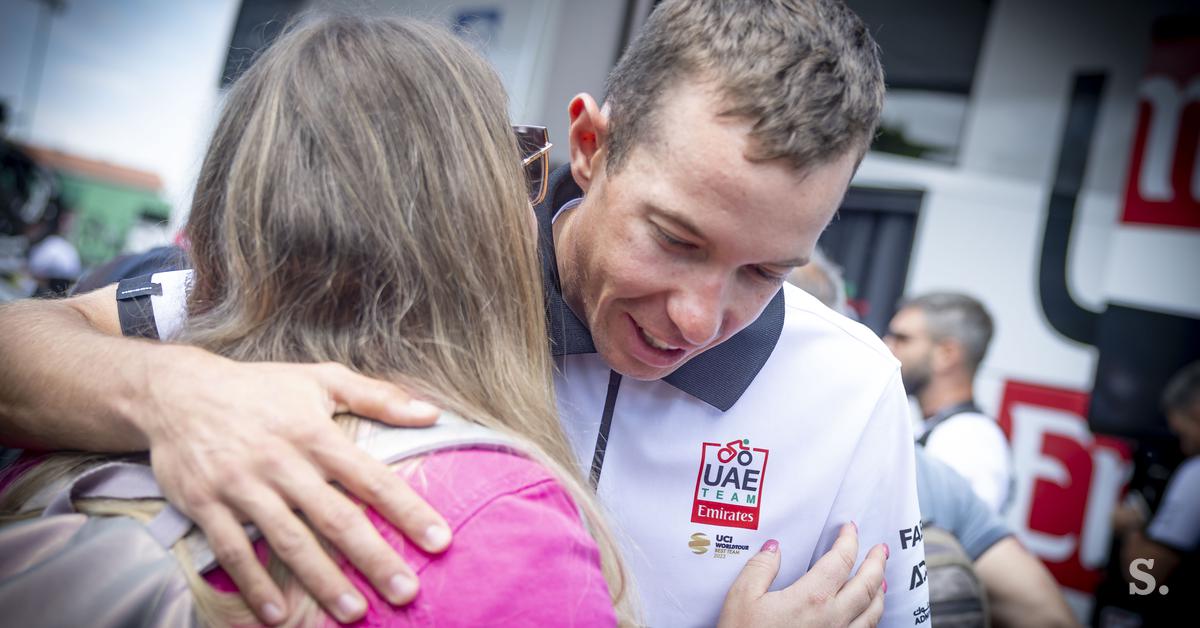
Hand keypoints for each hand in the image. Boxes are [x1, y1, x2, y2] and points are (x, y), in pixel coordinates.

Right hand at [142, 351, 448, 624]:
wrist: (177, 391)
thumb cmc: (260, 388)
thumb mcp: (321, 380)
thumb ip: (379, 397)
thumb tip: (432, 413)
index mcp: (315, 434)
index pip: (371, 478)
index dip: (408, 510)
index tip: (440, 540)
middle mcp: (282, 463)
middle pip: (336, 518)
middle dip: (374, 558)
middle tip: (406, 592)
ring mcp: (242, 486)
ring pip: (289, 541)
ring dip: (323, 580)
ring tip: (354, 612)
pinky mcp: (206, 504)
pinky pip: (233, 550)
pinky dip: (253, 583)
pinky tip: (276, 614)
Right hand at [718, 522, 886, 627]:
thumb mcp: (741, 598)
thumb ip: (760, 568)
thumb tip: (773, 548)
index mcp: (811, 598)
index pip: (840, 561)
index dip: (849, 541)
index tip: (850, 529)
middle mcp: (832, 618)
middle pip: (867, 585)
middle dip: (876, 563)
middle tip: (881, 550)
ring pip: (873, 612)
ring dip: (880, 591)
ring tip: (882, 580)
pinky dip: (873, 618)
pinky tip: (868, 615)